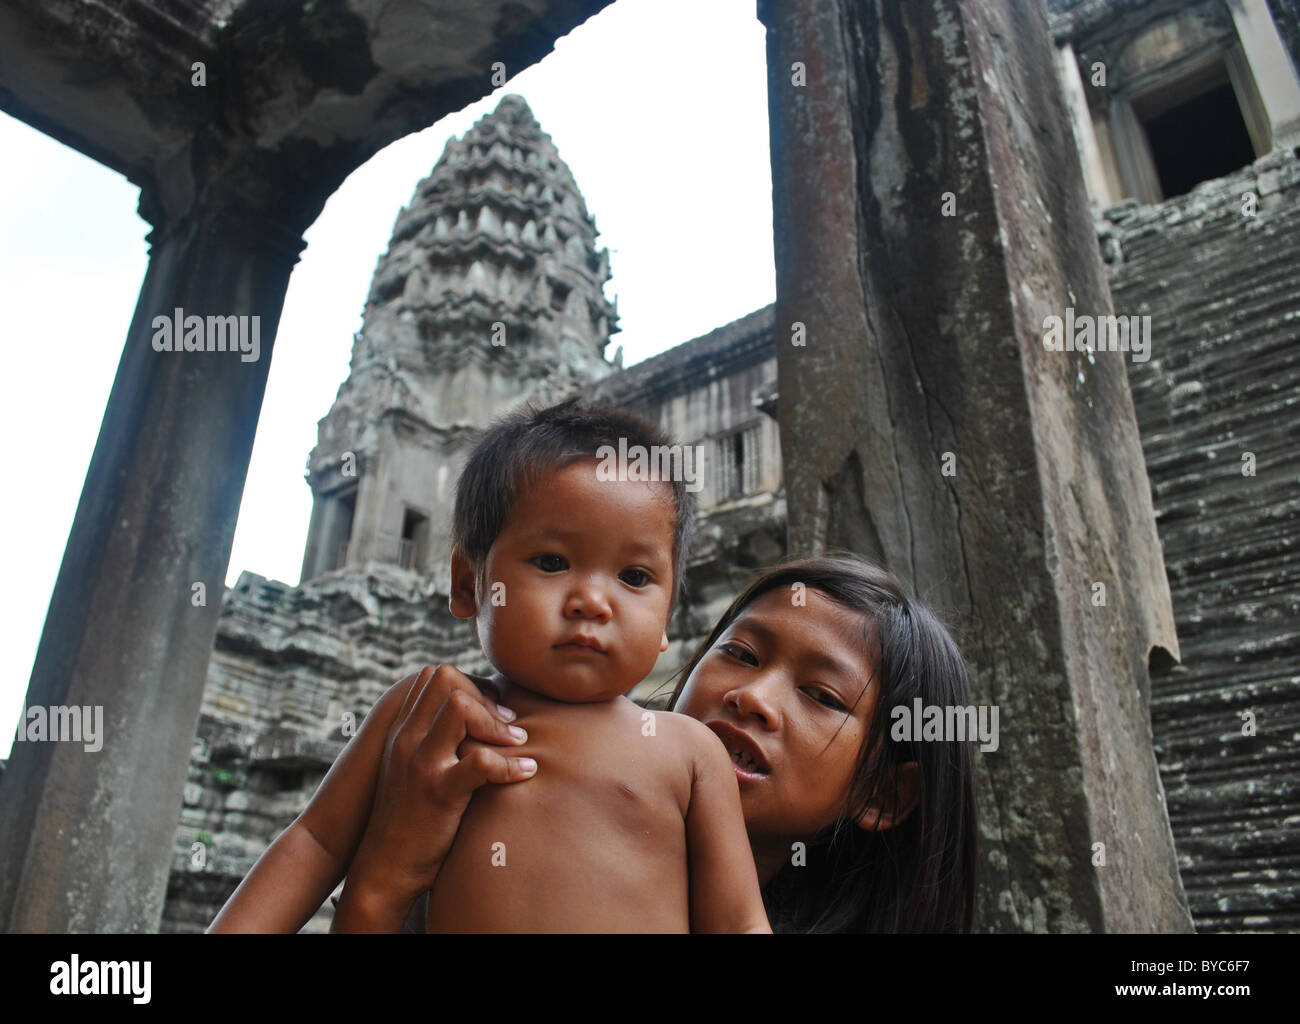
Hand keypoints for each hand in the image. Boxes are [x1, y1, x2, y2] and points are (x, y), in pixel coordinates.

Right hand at [333, 664, 534, 930]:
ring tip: (518, 742)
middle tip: (508, 723)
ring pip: (460, 708)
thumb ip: (432, 740)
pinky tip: (527, 772)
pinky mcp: (439, 793)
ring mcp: (420, 764)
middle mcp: (407, 739)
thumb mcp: (411, 770)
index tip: (493, 711)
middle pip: (447, 678)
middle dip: (485, 695)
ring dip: (497, 723)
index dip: (472, 685)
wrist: (384, 869)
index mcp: (401, 731)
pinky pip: (482, 762)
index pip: (434, 676)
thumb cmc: (409, 819)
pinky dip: (512, 764)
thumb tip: (477, 718)